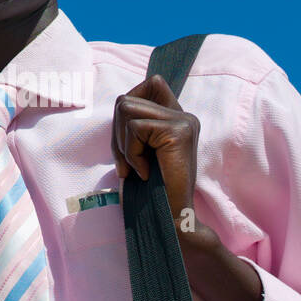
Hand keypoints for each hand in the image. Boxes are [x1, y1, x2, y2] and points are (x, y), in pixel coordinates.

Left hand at [110, 74, 200, 226]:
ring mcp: (183, 121)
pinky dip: (132, 153)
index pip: (152, 83)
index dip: (129, 105)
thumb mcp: (142, 150)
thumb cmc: (151, 189)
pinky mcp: (178, 131)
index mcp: (177, 117)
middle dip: (116, 133)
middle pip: (127, 99)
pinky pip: (135, 128)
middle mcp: (184, 115)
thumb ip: (137, 125)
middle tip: (127, 164)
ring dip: (123, 143)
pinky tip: (145, 172)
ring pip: (127, 108)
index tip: (128, 138)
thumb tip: (122, 102)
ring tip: (137, 167)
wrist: (171, 217)